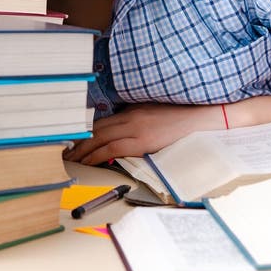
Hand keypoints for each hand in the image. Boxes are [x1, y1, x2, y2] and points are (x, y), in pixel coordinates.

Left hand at [63, 103, 222, 164]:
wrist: (205, 117)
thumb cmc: (184, 118)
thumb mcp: (157, 114)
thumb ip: (139, 120)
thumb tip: (125, 132)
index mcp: (134, 110)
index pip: (103, 122)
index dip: (86, 132)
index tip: (74, 141)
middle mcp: (131, 117)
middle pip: (98, 129)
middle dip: (79, 142)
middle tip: (65, 152)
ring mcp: (137, 128)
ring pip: (102, 138)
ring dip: (84, 150)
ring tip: (71, 159)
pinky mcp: (144, 140)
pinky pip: (115, 148)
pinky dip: (99, 154)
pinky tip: (89, 161)